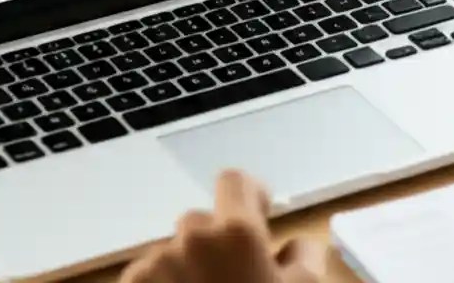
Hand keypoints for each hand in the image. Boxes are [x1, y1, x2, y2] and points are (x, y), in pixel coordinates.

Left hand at [119, 170, 326, 282]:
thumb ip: (304, 261)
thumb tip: (294, 244)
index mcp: (235, 234)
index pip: (235, 182)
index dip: (250, 196)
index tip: (261, 217)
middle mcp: (189, 239)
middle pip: (201, 223)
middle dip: (217, 245)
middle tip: (234, 281)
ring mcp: (153, 266)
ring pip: (173, 253)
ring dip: (188, 270)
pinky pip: (149, 276)